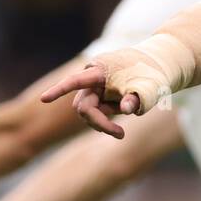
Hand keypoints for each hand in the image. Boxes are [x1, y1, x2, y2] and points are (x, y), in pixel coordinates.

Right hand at [39, 49, 157, 137]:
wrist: (157, 66)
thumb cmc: (151, 74)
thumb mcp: (148, 87)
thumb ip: (136, 99)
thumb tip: (126, 110)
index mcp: (99, 70)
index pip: (75, 81)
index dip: (58, 91)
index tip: (43, 100)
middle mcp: (91, 79)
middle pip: (83, 106)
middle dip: (99, 123)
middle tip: (121, 134)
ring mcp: (93, 89)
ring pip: (88, 113)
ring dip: (104, 123)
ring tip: (121, 130)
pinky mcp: (98, 97)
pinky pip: (95, 114)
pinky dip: (107, 121)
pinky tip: (119, 123)